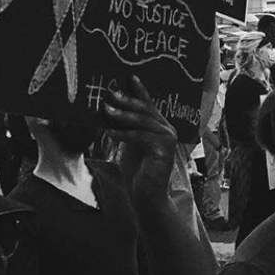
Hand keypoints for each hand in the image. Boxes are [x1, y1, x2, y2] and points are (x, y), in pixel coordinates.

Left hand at [105, 76, 177, 210]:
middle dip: (128, 100)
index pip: (150, 105)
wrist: (147, 198)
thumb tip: (111, 110)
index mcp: (161, 127)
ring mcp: (168, 140)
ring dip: (122, 115)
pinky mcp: (163, 151)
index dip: (140, 91)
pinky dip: (124, 134)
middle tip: (112, 93)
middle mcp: (168, 130)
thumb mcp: (130, 145)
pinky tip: (110, 132)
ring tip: (106, 109)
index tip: (130, 77)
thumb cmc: (138, 172)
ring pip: (143, 121)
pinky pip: (140, 137)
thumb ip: (127, 129)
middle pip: (146, 110)